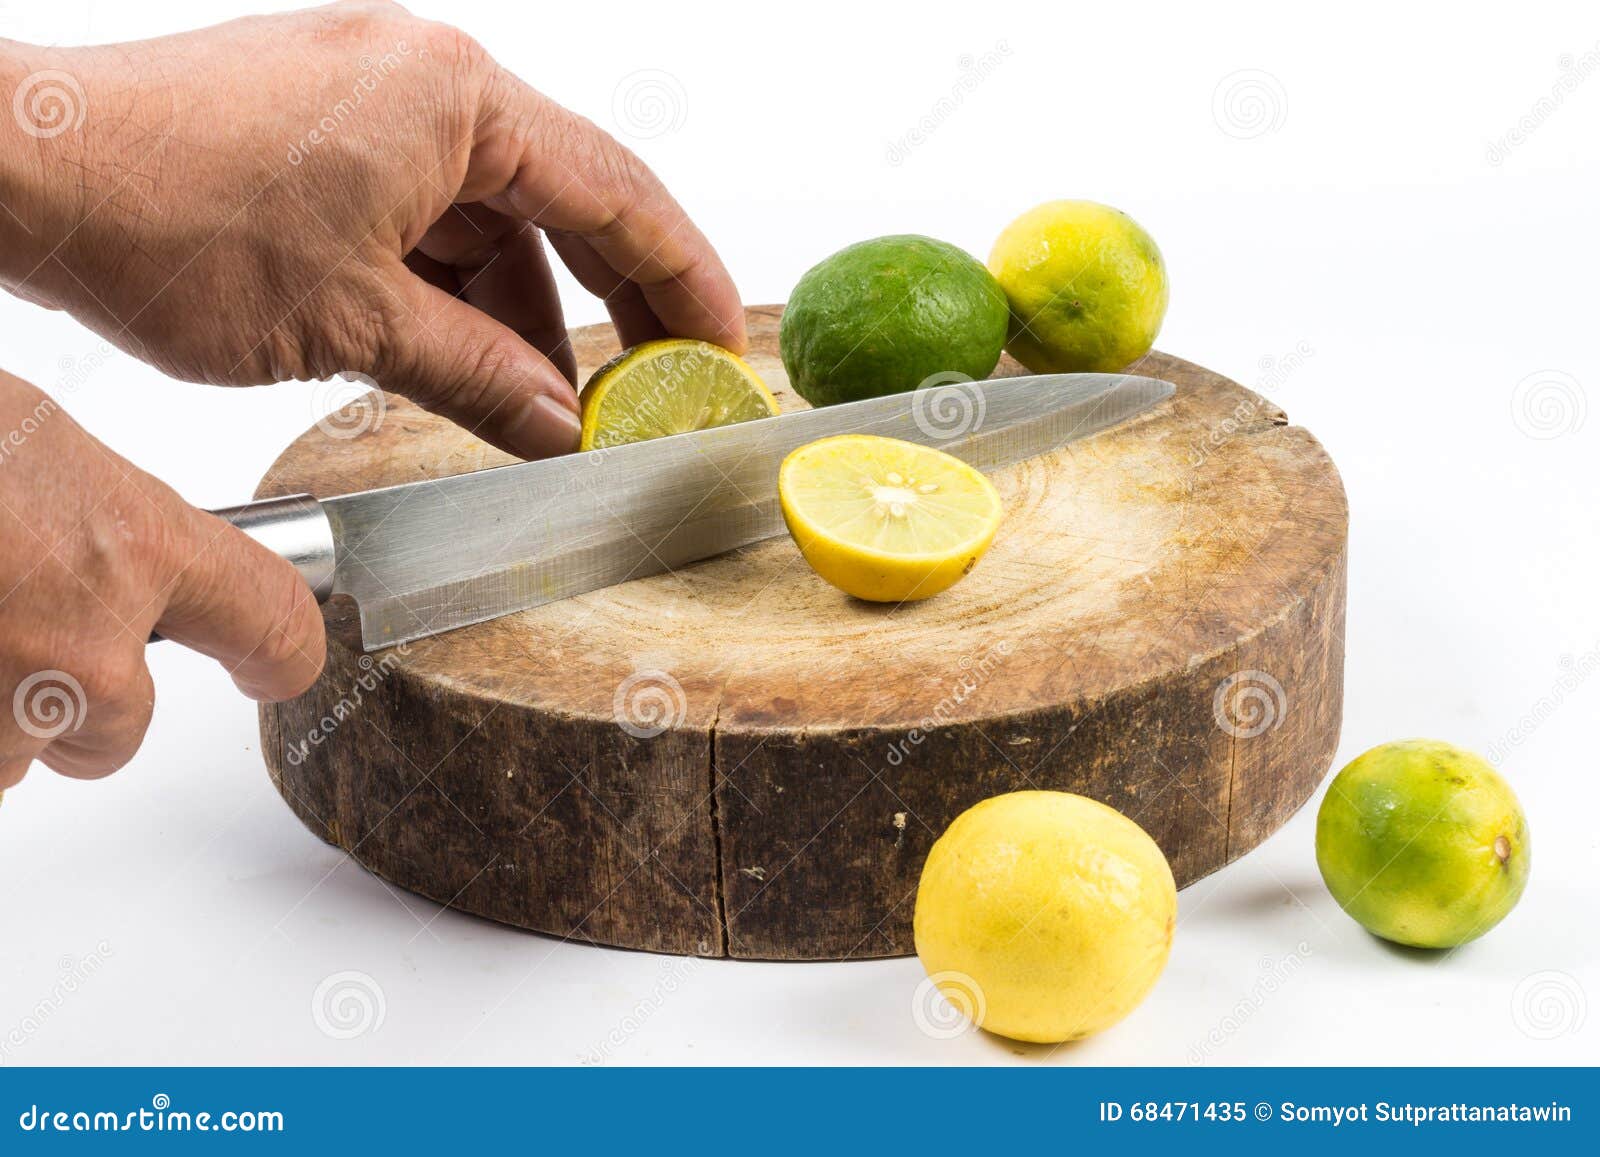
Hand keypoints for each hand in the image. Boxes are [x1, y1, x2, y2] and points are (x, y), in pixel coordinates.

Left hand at [0, 0, 746, 458]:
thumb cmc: (165, 216)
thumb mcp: (351, 324)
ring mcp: (375, 101)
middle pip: (565, 202)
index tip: (721, 344)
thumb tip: (557, 427)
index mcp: (455, 99)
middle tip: (658, 385)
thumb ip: (477, 376)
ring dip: (524, 314)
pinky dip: (457, 292)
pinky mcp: (329, 132)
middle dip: (614, 304)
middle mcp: (427, 80)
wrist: (21, 170)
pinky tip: (475, 363)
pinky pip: (429, 216)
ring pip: (493, 220)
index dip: (682, 277)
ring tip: (549, 408)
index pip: (614, 193)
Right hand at [0, 369, 324, 789]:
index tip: (277, 664)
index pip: (269, 620)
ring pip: (9, 758)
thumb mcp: (33, 440)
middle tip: (6, 625)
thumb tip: (113, 551)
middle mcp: (83, 645)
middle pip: (118, 737)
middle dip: (73, 705)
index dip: (282, 650)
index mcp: (133, 545)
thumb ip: (92, 517)